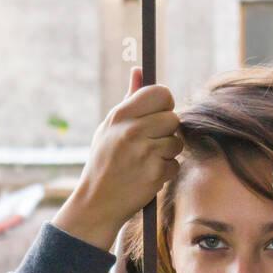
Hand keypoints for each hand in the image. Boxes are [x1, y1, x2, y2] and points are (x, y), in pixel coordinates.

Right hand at [52, 66, 182, 251]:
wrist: (96, 203)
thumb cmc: (104, 162)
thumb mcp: (109, 128)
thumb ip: (129, 100)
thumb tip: (139, 69)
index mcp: (120, 116)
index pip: (160, 93)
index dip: (164, 103)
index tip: (158, 114)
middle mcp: (132, 131)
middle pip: (173, 118)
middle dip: (166, 131)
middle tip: (150, 143)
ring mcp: (145, 152)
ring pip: (176, 142)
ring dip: (166, 153)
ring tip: (145, 161)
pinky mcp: (155, 173)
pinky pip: (174, 165)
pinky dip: (164, 172)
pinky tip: (146, 176)